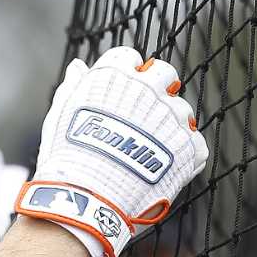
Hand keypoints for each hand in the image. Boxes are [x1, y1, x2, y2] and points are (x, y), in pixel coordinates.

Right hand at [15, 47, 207, 256]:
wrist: (86, 199)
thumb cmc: (66, 158)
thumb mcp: (60, 115)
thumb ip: (74, 86)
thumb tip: (78, 66)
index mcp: (115, 75)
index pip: (129, 58)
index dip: (126, 74)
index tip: (121, 91)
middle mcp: (148, 89)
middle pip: (164, 74)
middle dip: (157, 89)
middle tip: (144, 116)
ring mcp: (171, 118)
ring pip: (182, 111)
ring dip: (171, 125)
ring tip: (150, 153)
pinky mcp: (188, 148)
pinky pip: (195, 145)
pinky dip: (185, 155)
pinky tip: (165, 170)